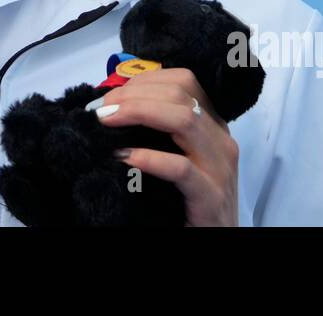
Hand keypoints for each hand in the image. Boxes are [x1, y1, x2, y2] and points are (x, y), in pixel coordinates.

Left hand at [92, 67, 239, 225]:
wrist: (215, 242)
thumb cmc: (189, 199)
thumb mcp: (178, 156)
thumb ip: (158, 131)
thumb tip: (113, 108)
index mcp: (213, 125)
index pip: (183, 81)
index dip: (143, 82)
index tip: (111, 96)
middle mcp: (221, 139)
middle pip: (180, 94)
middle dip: (134, 95)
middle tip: (102, 110)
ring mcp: (219, 168)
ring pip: (184, 120)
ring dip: (139, 113)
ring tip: (107, 122)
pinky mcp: (211, 197)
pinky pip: (181, 169)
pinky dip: (150, 158)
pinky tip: (125, 157)